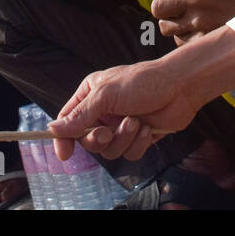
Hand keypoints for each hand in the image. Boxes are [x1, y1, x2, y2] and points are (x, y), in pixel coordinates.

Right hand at [49, 60, 201, 162]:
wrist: (181, 87)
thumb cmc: (143, 81)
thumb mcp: (106, 94)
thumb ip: (80, 115)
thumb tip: (53, 129)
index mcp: (91, 95)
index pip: (68, 121)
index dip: (63, 139)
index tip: (64, 154)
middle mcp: (103, 112)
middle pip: (88, 141)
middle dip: (98, 139)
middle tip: (107, 132)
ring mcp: (121, 125)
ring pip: (109, 151)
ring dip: (122, 139)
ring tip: (136, 122)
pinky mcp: (138, 137)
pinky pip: (129, 154)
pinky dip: (138, 144)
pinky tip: (148, 129)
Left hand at [152, 0, 234, 43]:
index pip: (159, 6)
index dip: (161, 0)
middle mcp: (198, 19)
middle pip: (163, 24)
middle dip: (166, 15)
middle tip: (178, 5)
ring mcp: (205, 35)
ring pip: (174, 37)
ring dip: (176, 26)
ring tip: (189, 14)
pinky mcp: (212, 45)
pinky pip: (188, 45)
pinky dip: (188, 37)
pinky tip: (198, 25)